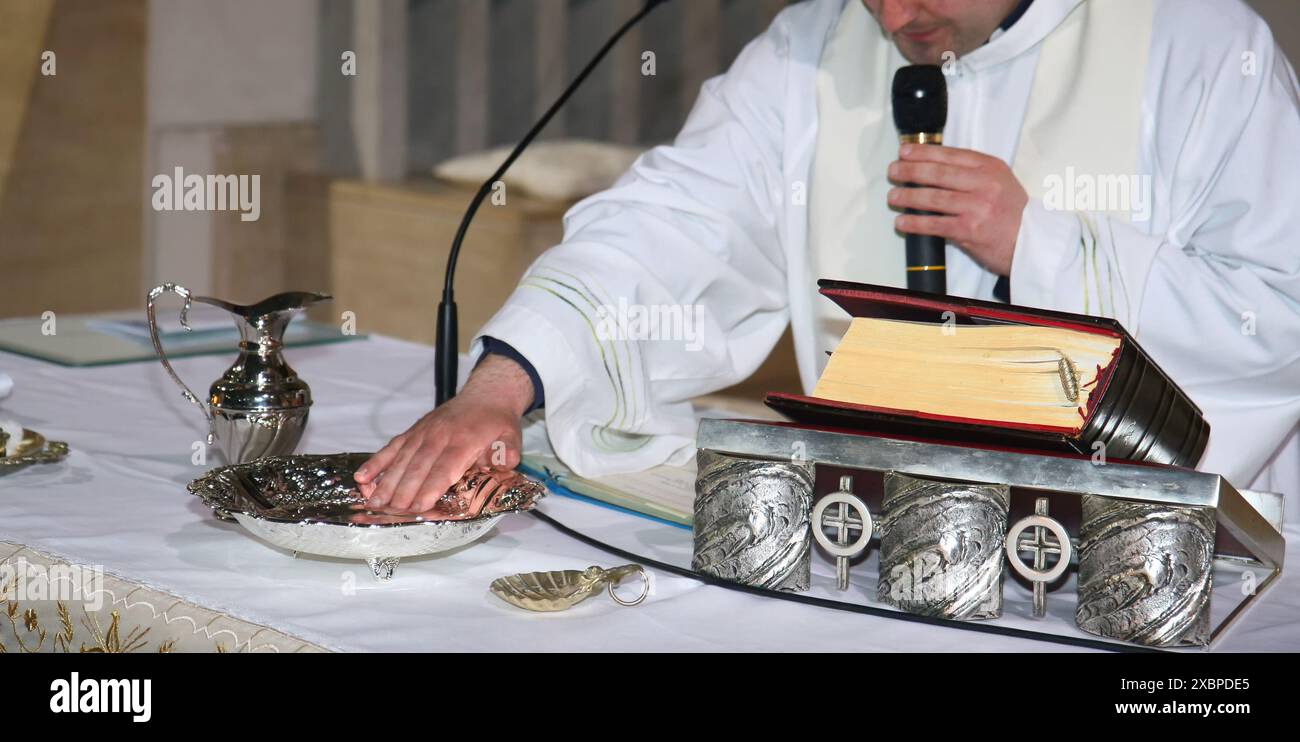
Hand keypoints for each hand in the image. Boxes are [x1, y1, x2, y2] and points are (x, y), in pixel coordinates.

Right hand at [352, 354, 533, 511]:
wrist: (486, 395)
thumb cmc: (497, 422)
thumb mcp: (511, 436)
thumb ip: (508, 452)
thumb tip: (505, 462)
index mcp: (463, 441)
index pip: (444, 468)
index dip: (430, 488)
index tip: (418, 507)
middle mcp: (439, 436)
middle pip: (418, 467)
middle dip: (403, 491)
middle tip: (390, 513)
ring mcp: (423, 433)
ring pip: (401, 459)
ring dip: (386, 482)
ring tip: (373, 503)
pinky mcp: (413, 431)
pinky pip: (392, 447)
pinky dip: (376, 462)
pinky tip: (362, 477)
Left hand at [888, 144, 1028, 275]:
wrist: (1031, 242)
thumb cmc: (1012, 213)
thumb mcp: (1000, 182)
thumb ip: (973, 173)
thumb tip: (934, 167)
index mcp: (990, 168)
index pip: (951, 155)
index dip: (924, 152)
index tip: (905, 152)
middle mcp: (984, 184)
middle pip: (938, 173)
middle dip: (910, 171)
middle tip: (893, 172)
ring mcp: (977, 207)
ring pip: (933, 198)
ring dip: (908, 197)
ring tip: (893, 196)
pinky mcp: (969, 230)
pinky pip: (935, 224)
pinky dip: (915, 223)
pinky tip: (902, 221)